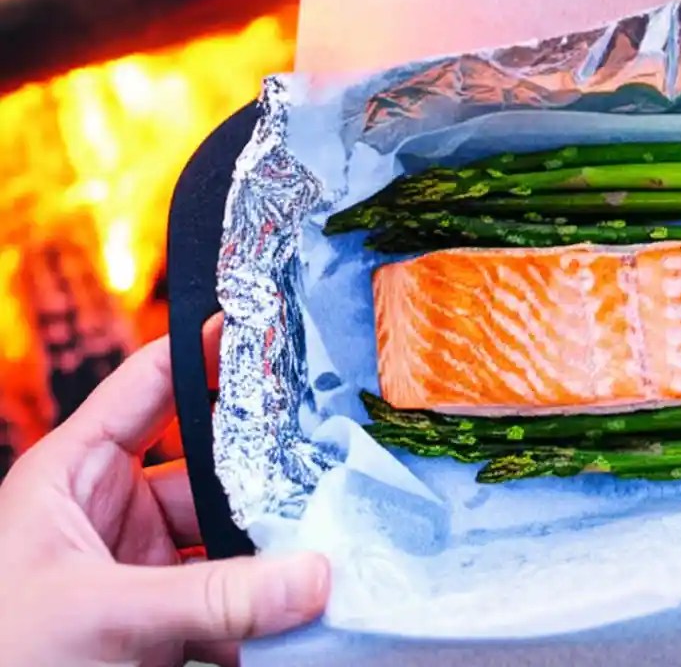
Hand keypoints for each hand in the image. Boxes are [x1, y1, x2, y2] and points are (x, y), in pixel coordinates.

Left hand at [0, 317, 329, 666]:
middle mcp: (112, 511)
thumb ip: (214, 597)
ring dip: (276, 556)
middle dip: (271, 479)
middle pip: (213, 472)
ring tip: (334, 554)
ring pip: (230, 543)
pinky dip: (267, 614)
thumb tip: (316, 577)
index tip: (277, 324)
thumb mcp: (100, 614)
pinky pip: (231, 604)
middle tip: (337, 468)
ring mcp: (141, 570)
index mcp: (75, 472)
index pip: (151, 384)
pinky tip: (306, 617)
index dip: (209, 350)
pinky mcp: (163, 624)